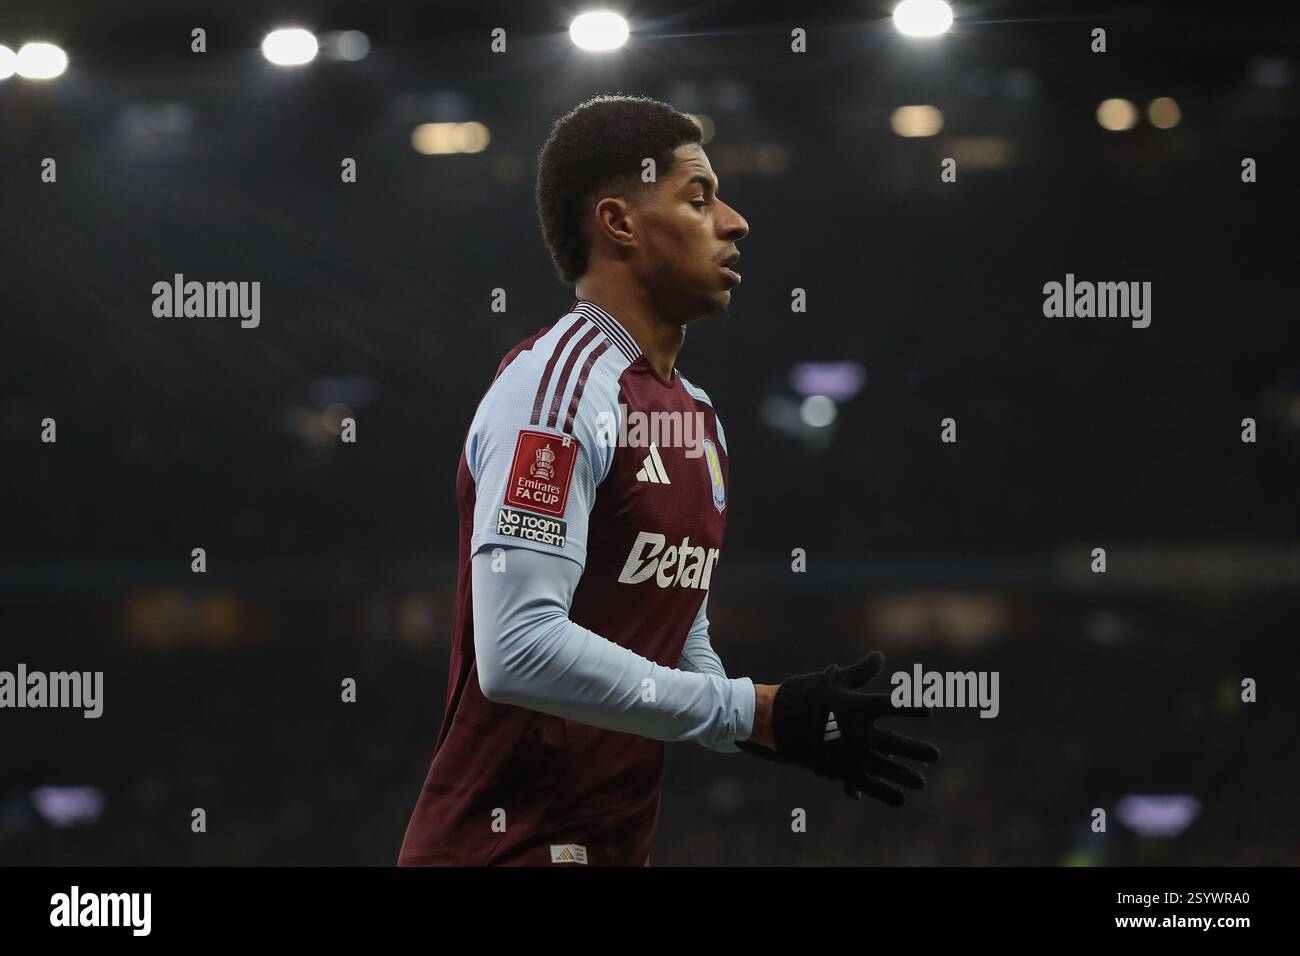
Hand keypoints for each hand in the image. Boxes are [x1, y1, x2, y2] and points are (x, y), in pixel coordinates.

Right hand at [739, 652, 939, 805]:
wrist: (774, 719)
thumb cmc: (807, 694)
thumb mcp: (834, 679)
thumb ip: (861, 672)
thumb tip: (880, 657)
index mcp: (855, 706)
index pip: (890, 705)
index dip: (910, 707)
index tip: (929, 709)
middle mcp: (853, 731)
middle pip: (891, 742)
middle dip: (914, 749)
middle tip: (935, 755)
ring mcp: (845, 753)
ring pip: (881, 768)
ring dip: (902, 775)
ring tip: (921, 781)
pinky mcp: (837, 769)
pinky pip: (864, 784)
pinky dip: (882, 792)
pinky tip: (900, 799)